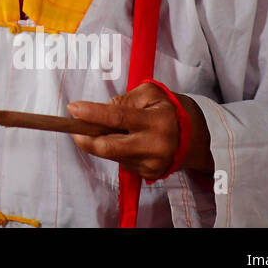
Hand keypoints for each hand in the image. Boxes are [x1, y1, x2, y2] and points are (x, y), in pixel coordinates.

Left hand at [67, 82, 212, 179]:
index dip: (92, 114)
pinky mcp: (148, 174)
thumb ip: (124, 100)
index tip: (73, 108)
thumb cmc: (168, 109)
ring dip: (100, 141)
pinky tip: (124, 140)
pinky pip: (120, 161)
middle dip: (85, 138)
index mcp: (157, 121)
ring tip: (105, 129)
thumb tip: (99, 112)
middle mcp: (155, 146)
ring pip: (111, 155)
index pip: (118, 117)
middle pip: (108, 147)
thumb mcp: (150, 93)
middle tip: (73, 126)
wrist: (195, 137)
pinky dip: (114, 150)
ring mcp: (152, 164)